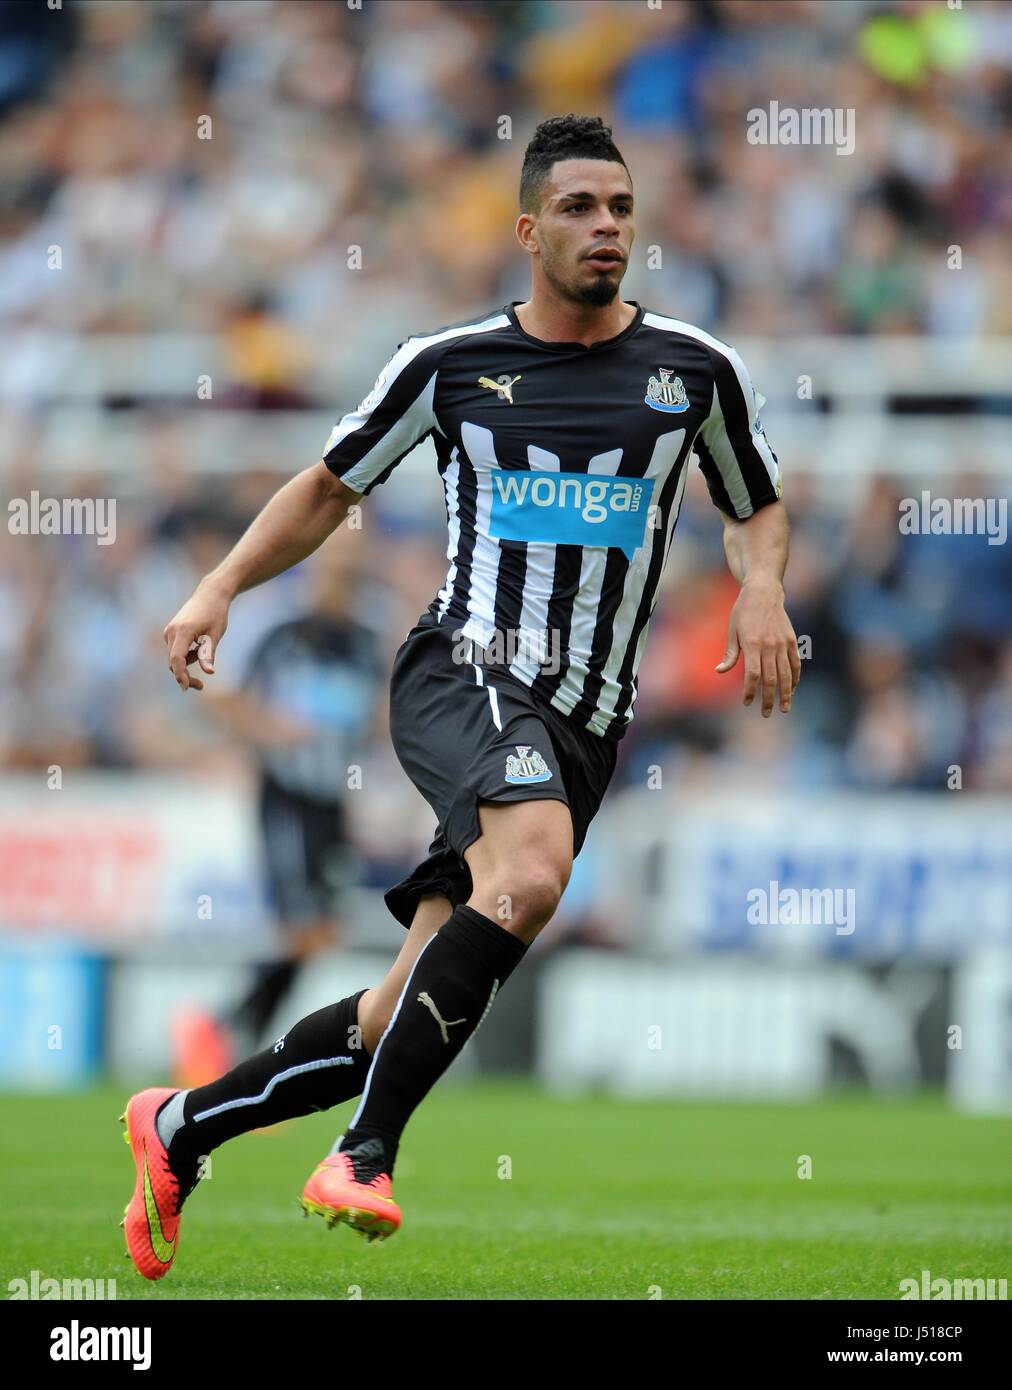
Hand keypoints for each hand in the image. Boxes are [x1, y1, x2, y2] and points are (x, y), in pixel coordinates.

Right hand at [163, 578, 230, 691]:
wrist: (210, 594)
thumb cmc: (216, 613)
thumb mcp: (216, 634)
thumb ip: (209, 654)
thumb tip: (209, 672)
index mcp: (183, 631)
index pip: (177, 659)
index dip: (181, 675)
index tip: (186, 687)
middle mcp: (171, 631)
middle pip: (174, 662)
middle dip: (185, 674)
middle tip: (201, 686)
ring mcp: (169, 631)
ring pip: (175, 657)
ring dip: (189, 661)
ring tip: (206, 645)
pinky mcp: (171, 632)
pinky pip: (176, 650)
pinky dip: (187, 653)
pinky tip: (199, 641)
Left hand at [716, 576, 800, 716]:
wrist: (764, 592)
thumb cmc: (743, 612)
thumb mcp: (732, 630)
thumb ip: (730, 654)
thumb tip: (719, 671)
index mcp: (752, 644)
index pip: (752, 674)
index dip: (750, 691)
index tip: (746, 702)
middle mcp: (769, 645)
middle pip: (771, 678)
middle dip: (768, 699)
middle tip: (765, 713)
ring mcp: (782, 643)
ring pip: (786, 674)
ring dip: (786, 694)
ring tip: (784, 708)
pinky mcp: (791, 640)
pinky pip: (796, 663)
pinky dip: (795, 677)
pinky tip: (792, 689)